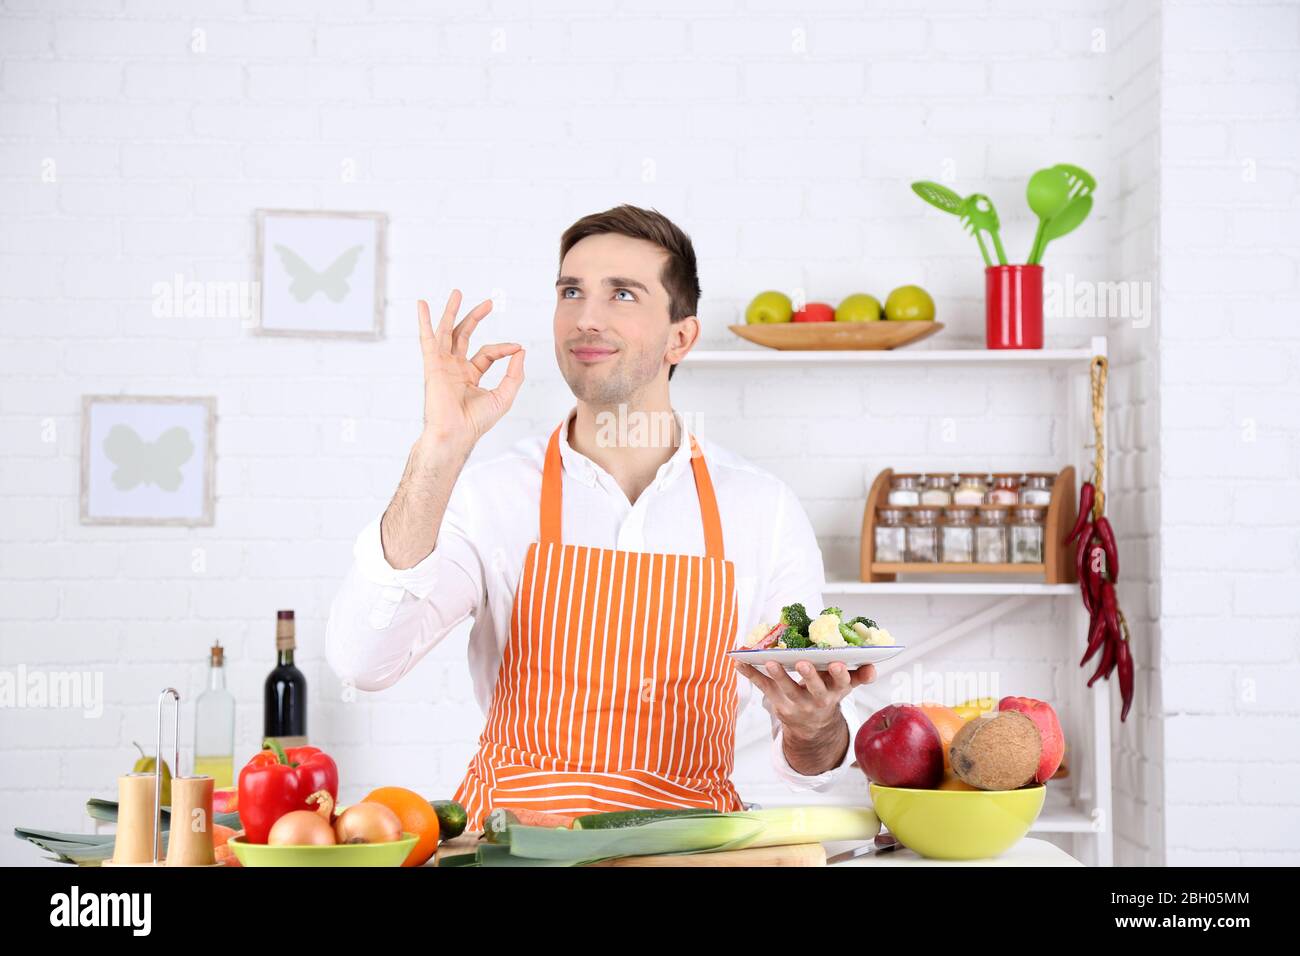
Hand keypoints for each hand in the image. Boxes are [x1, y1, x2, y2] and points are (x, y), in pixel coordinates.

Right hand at [417, 290, 524, 453]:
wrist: (457, 433)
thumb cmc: (477, 421)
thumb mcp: (504, 395)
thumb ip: (514, 373)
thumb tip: (521, 350)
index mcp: (470, 376)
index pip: (488, 353)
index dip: (504, 348)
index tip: (517, 347)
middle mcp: (455, 368)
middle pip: (464, 336)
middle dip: (475, 318)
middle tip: (489, 302)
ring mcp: (443, 365)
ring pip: (447, 332)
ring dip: (452, 312)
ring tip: (458, 293)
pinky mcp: (433, 365)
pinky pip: (428, 339)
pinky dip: (424, 322)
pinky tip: (422, 305)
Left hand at [737, 660, 875, 773]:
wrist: (812, 728)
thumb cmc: (828, 695)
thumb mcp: (844, 688)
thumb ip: (859, 676)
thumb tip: (873, 667)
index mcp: (834, 693)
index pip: (841, 684)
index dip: (840, 675)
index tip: (838, 664)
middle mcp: (816, 700)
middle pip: (814, 689)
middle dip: (809, 676)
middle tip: (803, 662)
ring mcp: (795, 703)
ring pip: (785, 689)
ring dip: (777, 674)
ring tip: (769, 661)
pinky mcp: (777, 703)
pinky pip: (763, 687)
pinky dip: (750, 674)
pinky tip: (739, 662)